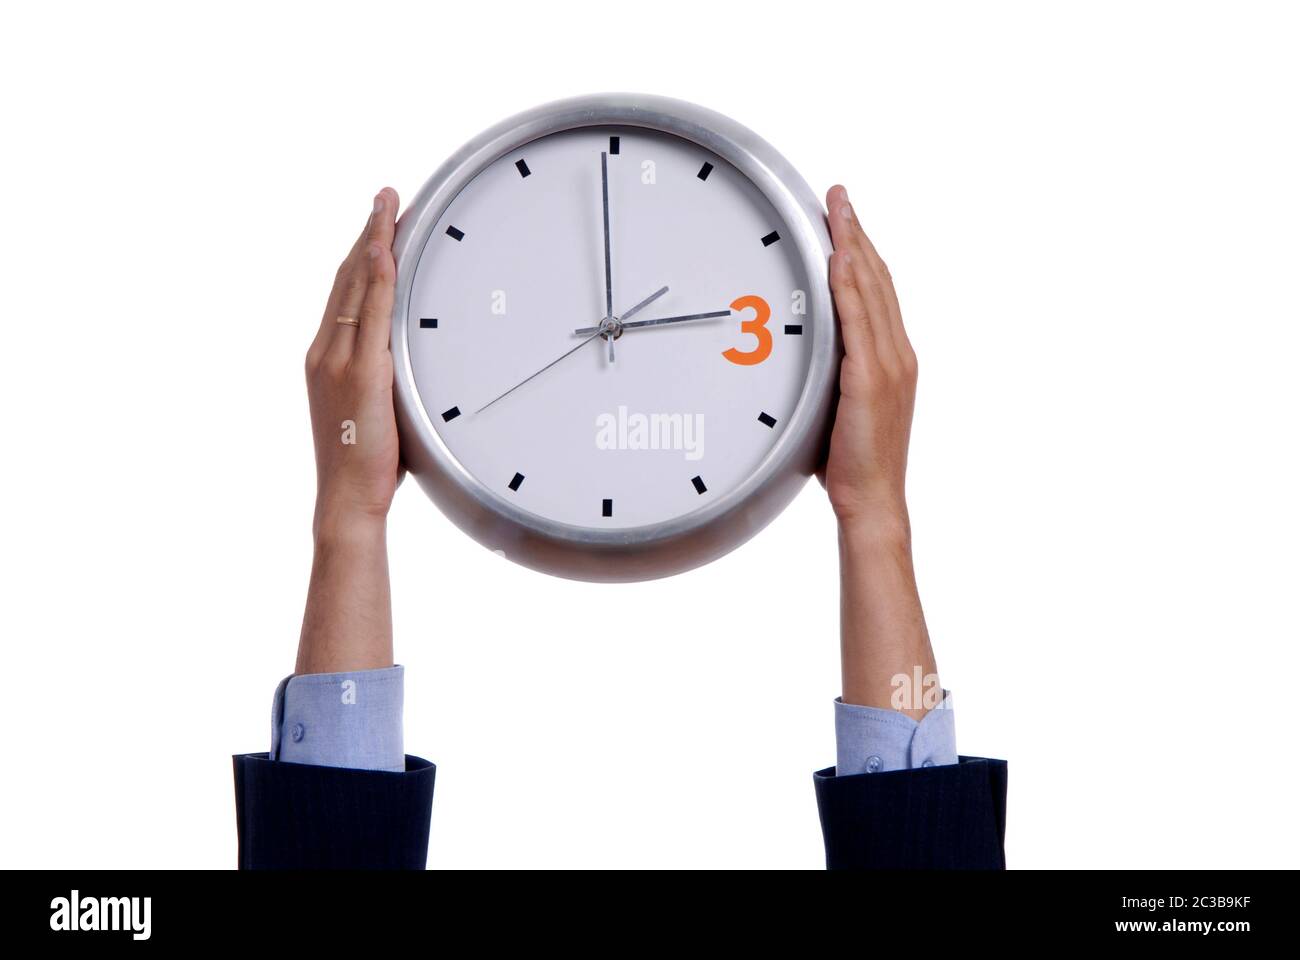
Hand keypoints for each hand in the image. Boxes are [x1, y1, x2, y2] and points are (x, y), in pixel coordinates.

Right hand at [296, 188, 400, 674]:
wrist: (348, 499)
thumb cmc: (365, 465)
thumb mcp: (373, 412)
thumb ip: (385, 380)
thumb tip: (410, 367)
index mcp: (326, 358)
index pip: (344, 292)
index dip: (360, 253)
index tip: (377, 223)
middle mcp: (325, 351)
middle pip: (346, 278)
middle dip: (367, 233)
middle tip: (387, 196)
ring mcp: (338, 360)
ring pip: (356, 287)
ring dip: (374, 241)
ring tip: (390, 206)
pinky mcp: (359, 374)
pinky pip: (370, 314)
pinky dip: (378, 278)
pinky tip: (388, 251)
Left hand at [822, 185, 934, 715]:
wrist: (872, 500)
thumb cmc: (853, 464)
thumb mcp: (843, 410)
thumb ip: (834, 375)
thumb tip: (805, 357)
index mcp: (895, 359)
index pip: (880, 291)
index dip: (864, 250)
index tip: (846, 217)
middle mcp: (898, 354)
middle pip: (879, 278)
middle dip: (858, 232)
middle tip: (838, 194)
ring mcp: (889, 364)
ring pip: (871, 290)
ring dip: (852, 245)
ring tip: (836, 209)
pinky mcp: (871, 379)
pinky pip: (859, 320)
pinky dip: (850, 285)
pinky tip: (837, 258)